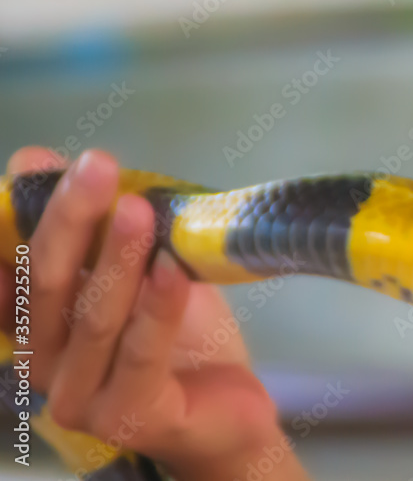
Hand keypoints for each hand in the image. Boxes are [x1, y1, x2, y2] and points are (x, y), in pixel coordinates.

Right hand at [2, 147, 309, 480]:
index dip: (24, 215)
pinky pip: (141, 355)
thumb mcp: (138, 266)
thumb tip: (36, 159)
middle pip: (47, 284)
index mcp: (35, 322)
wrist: (227, 404)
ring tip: (138, 210)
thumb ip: (98, 223)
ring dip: (116, 259)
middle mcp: (42, 361)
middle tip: (98, 166)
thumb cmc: (176, 332)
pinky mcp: (128, 417)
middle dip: (71, 219)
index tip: (42, 163)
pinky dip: (158, 308)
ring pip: (94, 318)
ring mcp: (79, 397)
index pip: (15, 266)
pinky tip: (173, 269)